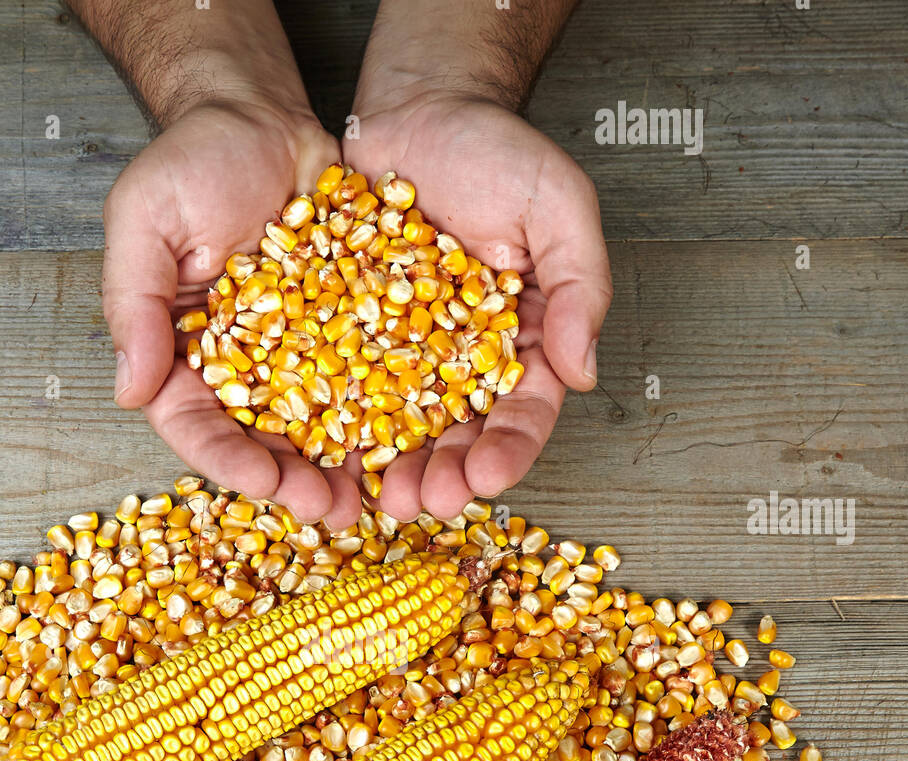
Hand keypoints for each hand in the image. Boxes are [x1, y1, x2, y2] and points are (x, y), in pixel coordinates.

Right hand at [104, 102, 361, 526]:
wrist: (263, 118)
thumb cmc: (192, 160)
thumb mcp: (144, 220)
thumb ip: (135, 304)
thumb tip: (129, 389)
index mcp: (182, 355)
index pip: (197, 425)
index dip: (226, 461)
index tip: (259, 485)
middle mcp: (241, 368)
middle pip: (263, 443)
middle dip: (295, 484)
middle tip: (329, 512)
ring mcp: (296, 355)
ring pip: (319, 427)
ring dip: (344, 469)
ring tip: (375, 501)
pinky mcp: (346, 333)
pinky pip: (368, 382)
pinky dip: (388, 417)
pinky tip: (414, 444)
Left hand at [347, 95, 611, 521]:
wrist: (416, 109)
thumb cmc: (496, 150)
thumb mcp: (559, 204)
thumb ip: (581, 286)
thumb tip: (584, 373)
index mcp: (523, 343)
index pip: (523, 412)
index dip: (508, 450)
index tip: (490, 478)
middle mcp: (463, 362)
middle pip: (458, 436)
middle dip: (444, 476)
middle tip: (423, 503)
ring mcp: (404, 355)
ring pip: (398, 428)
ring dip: (389, 471)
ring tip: (377, 498)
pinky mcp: (349, 339)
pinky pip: (339, 389)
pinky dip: (333, 427)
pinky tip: (323, 457)